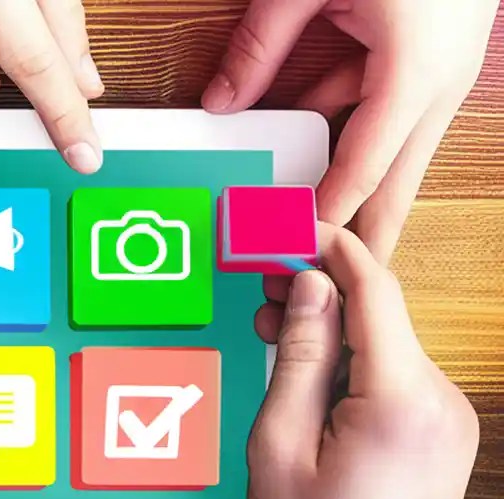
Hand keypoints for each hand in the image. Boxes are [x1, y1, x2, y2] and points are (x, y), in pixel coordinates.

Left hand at [204, 0, 498, 260]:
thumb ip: (262, 43)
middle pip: (396, 186)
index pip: (362, 170)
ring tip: (313, 241)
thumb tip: (221, 101)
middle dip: (364, 243)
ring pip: (394, 158)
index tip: (295, 256)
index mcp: (413, 73)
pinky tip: (310, 161)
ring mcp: (442, 79)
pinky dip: (350, 140)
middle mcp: (438, 87)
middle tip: (327, 291)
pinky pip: (384, 116)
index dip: (326, 219)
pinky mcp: (432, 66)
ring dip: (357, 198)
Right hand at [248, 223, 478, 498]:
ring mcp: (450, 416)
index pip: (375, 291)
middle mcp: (441, 400)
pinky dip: (355, 367)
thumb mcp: (278, 448)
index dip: (332, 249)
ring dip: (335, 336)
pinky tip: (314, 387)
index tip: (293, 228)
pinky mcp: (444, 430)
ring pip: (386, 345)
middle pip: (381, 316)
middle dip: (323, 297)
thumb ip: (296, 358)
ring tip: (278, 351)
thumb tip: (306, 289)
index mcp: (401, 401)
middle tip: (263, 300)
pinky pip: (396, 375)